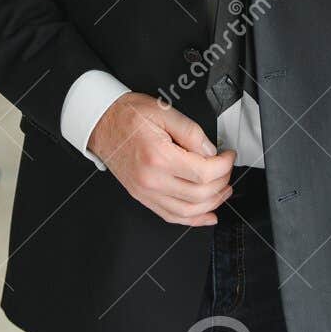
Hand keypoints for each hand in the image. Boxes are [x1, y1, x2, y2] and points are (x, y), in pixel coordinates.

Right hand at [86, 92, 234, 226]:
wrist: (101, 124)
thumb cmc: (127, 116)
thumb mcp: (163, 112)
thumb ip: (191, 132)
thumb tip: (210, 152)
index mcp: (158, 156)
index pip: (204, 172)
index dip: (224, 165)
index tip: (229, 156)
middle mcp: (151, 179)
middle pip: (199, 194)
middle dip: (222, 182)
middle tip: (227, 169)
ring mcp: (146, 192)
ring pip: (188, 211)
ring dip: (212, 204)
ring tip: (223, 190)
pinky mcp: (143, 197)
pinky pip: (171, 216)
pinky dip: (192, 219)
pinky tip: (207, 214)